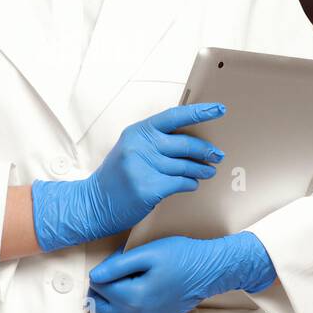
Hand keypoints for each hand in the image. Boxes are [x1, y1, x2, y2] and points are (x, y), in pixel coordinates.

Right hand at [30, 103, 226, 251]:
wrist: (93, 203)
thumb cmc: (116, 177)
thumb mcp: (130, 150)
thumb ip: (154, 142)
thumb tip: (190, 140)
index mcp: (137, 132)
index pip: (173, 116)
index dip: (198, 112)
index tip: (218, 109)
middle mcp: (139, 146)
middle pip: (184, 143)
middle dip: (206, 150)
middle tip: (217, 155)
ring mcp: (143, 167)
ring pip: (185, 166)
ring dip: (201, 170)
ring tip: (209, 171)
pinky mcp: (148, 188)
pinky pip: (180, 183)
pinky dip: (190, 184)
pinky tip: (193, 184)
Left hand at [86, 231, 276, 312]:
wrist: (209, 270)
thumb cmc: (180, 256)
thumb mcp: (146, 253)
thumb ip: (116, 266)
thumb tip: (94, 276)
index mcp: (133, 297)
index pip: (97, 287)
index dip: (102, 270)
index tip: (116, 260)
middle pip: (100, 307)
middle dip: (100, 288)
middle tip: (114, 271)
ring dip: (111, 300)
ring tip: (125, 280)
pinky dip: (127, 308)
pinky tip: (139, 292)